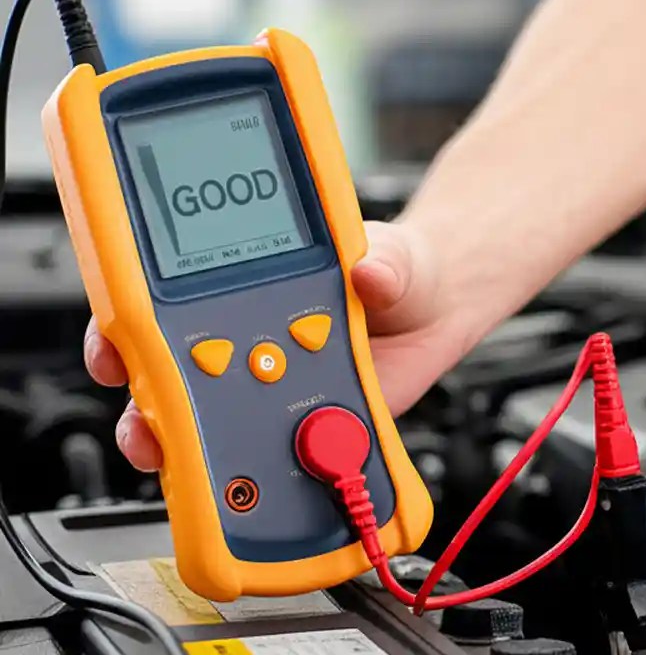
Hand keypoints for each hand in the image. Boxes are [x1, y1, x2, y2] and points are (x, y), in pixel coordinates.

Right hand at [86, 220, 458, 471]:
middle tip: (151, 429)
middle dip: (147, 413)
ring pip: (212, 432)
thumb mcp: (389, 256)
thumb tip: (372, 272)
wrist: (436, 310)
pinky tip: (273, 483)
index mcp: (240, 293)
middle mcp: (244, 348)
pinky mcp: (305, 430)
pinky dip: (267, 477)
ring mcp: (271, 394)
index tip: (115, 349)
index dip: (125, 333)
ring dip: (196, 458)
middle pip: (172, 386)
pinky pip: (277, 460)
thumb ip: (383, 264)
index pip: (163, 310)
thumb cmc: (394, 270)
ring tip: (203, 471)